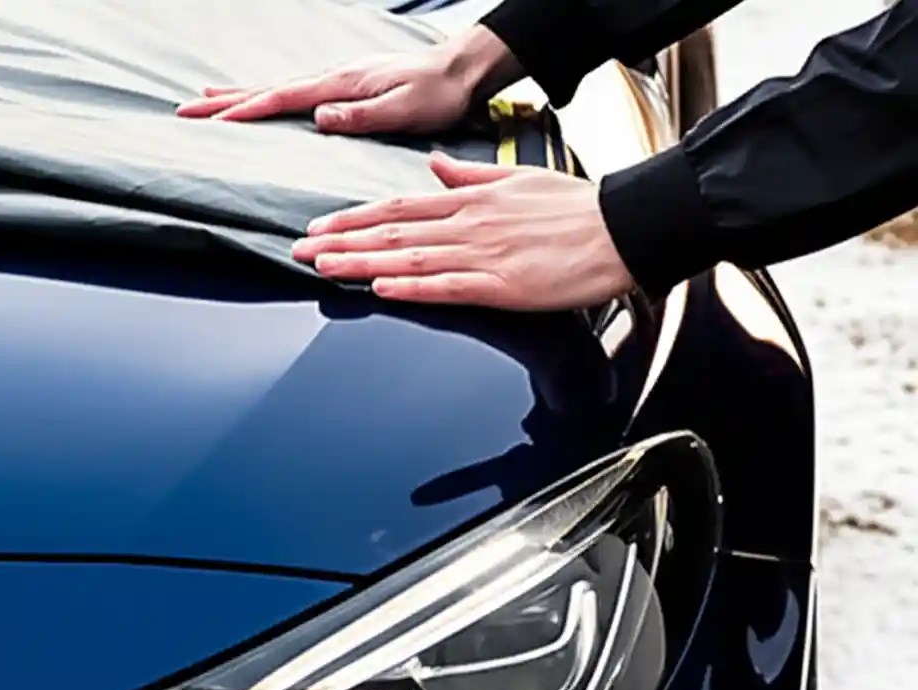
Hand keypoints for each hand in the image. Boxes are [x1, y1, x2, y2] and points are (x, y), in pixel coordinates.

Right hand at [175, 26, 519, 134]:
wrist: (460, 71)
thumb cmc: (437, 93)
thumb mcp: (402, 108)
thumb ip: (360, 114)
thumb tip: (319, 116)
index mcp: (341, 84)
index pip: (282, 99)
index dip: (244, 109)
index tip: (211, 118)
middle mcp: (332, 78)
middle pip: (267, 89)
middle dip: (225, 101)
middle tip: (186, 109)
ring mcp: (336, 80)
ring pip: (275, 89)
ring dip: (238, 95)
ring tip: (205, 101)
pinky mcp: (344, 87)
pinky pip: (293, 92)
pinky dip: (266, 95)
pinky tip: (260, 99)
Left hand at [291, 153, 635, 310]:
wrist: (623, 228)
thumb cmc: (577, 207)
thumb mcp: (517, 177)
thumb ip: (470, 175)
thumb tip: (436, 167)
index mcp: (471, 201)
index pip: (399, 207)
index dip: (356, 217)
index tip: (323, 224)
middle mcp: (469, 225)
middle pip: (392, 232)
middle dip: (342, 241)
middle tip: (301, 248)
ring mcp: (484, 255)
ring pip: (408, 258)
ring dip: (361, 262)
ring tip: (323, 265)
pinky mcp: (503, 285)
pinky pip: (448, 286)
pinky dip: (411, 287)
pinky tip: (381, 287)